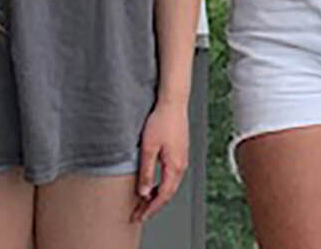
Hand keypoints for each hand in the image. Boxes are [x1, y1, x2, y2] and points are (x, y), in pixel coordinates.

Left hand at [132, 101, 188, 223]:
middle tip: (139, 214)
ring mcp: (182, 158)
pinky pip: (171, 175)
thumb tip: (143, 192)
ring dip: (157, 195)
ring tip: (143, 202)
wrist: (173, 103)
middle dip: (153, 205)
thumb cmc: (161, 121)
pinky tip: (153, 184)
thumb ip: (146, 172)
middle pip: (168, 193)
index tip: (140, 216)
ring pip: (170, 184)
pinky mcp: (179, 152)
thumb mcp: (148, 149)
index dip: (151, 208)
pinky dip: (161, 185)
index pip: (163, 195)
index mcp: (175, 166)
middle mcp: (181, 165)